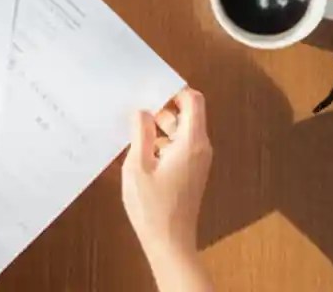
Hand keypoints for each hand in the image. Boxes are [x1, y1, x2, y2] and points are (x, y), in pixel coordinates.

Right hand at [122, 88, 213, 264]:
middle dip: (162, 109)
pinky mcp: (191, 172)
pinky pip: (180, 147)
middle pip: (187, 114)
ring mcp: (197, 162)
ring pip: (182, 131)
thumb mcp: (138, 166)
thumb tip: (142, 111)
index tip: (151, 89)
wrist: (169, 244)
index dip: (174, 90)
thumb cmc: (153, 208)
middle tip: (134, 110)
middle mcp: (200, 149)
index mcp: (191, 143)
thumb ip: (141, 134)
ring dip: (160, 127)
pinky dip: (162, 143)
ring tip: (132, 132)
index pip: (193, 100)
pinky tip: (139, 152)